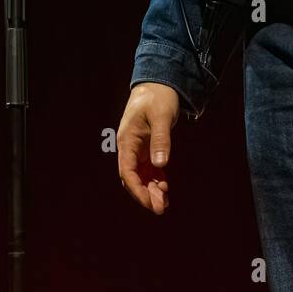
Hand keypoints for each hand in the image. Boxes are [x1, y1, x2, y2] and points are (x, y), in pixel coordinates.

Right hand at [117, 83, 180, 214]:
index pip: (127, 171)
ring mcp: (139, 149)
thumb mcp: (161, 116)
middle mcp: (130, 148)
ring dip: (151, 190)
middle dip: (145, 194)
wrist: (159, 83)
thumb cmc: (157, 97)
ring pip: (142, 176)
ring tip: (164, 203)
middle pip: (134, 178)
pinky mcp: (148, 148)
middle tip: (161, 208)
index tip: (149, 202)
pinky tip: (165, 189)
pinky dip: (157, 180)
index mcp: (127, 140)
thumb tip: (160, 164)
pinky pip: (150, 169)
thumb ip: (161, 139)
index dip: (137, 189)